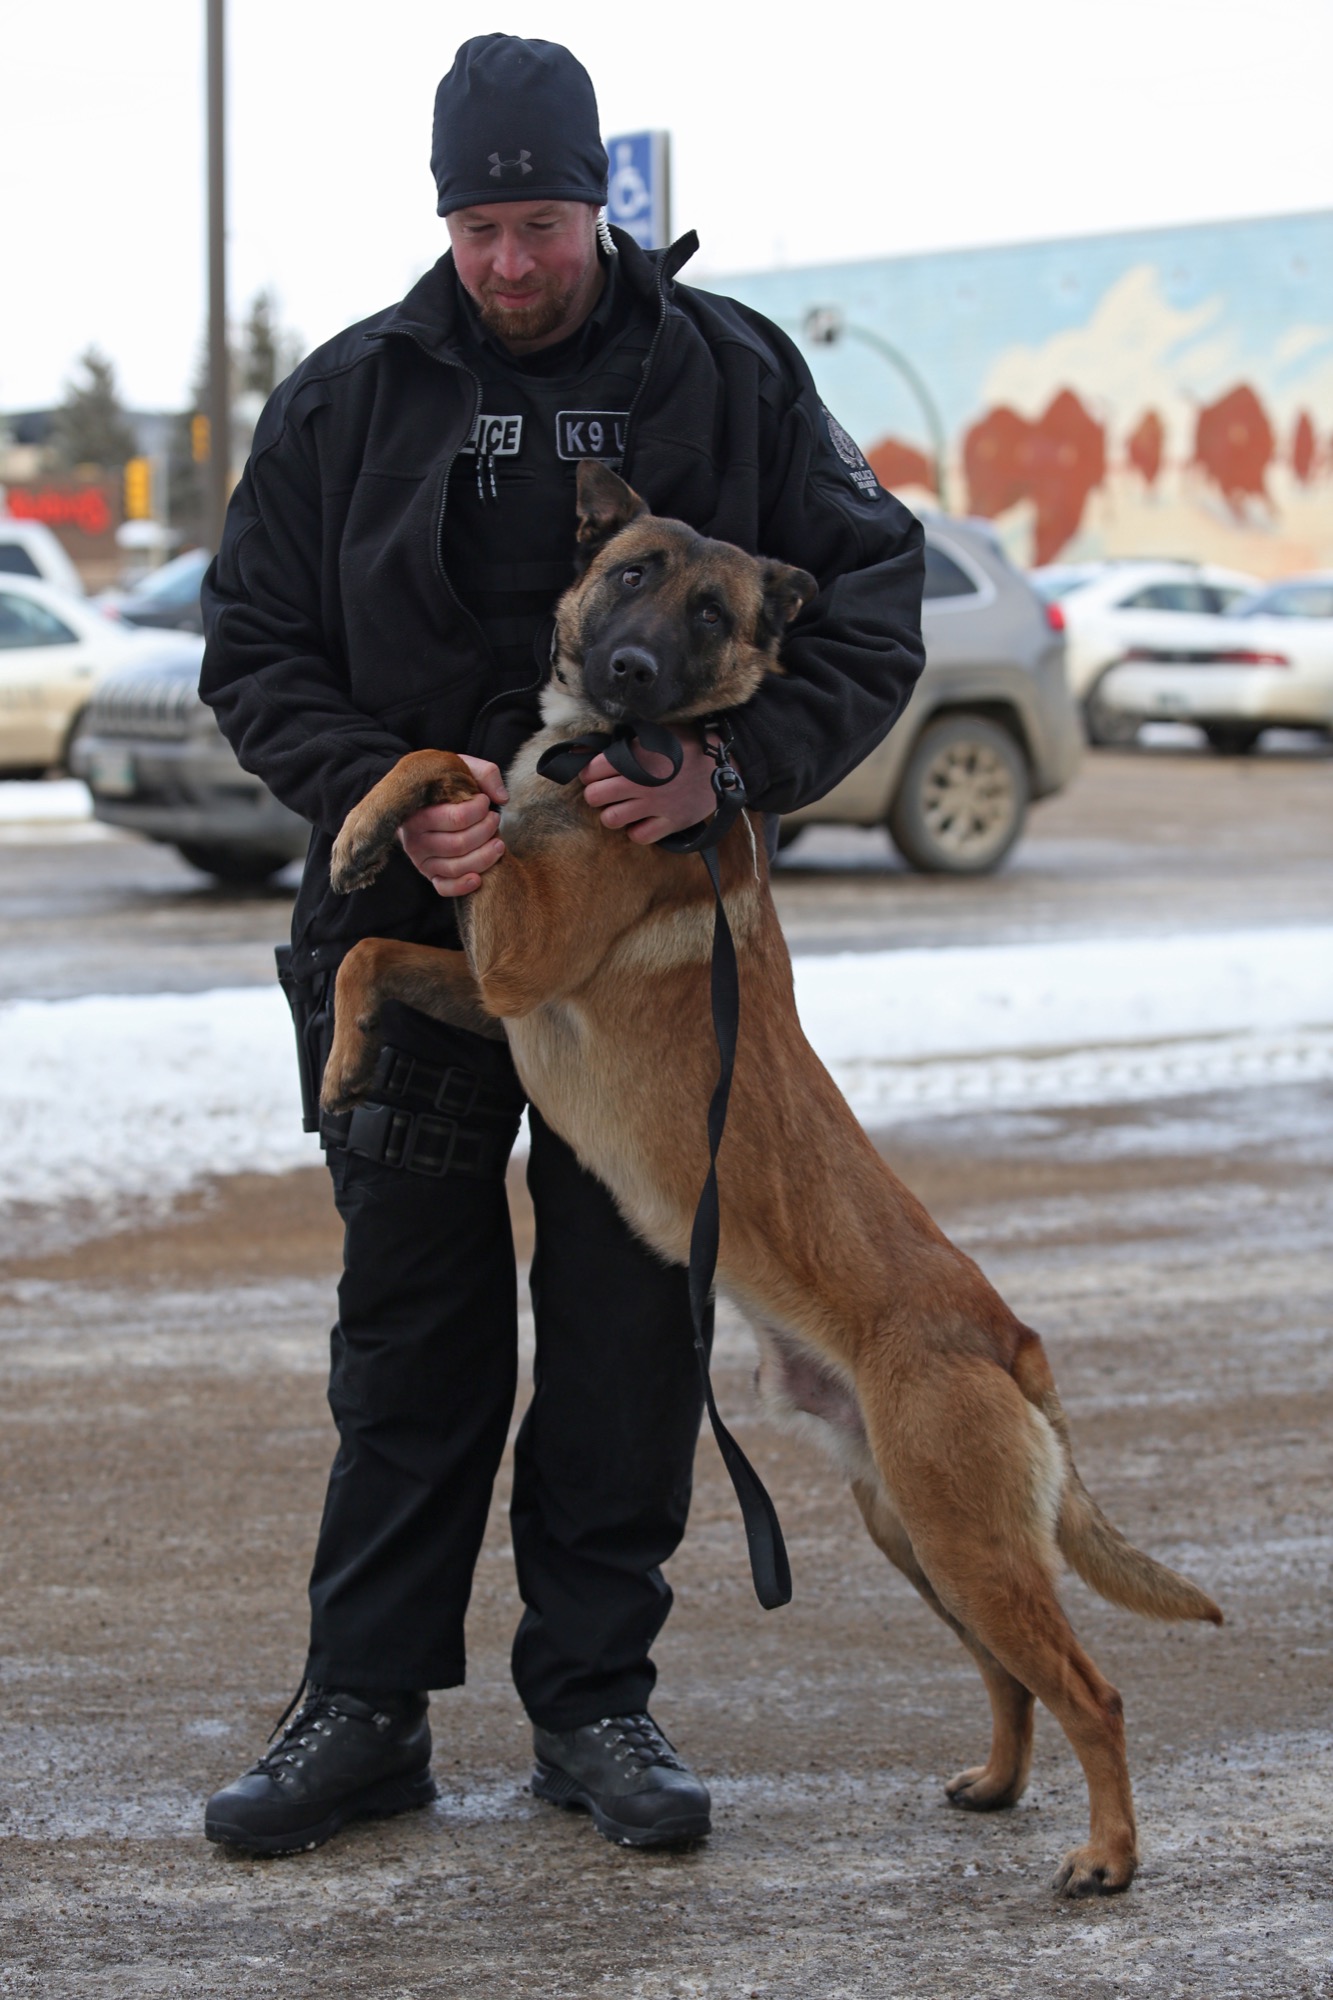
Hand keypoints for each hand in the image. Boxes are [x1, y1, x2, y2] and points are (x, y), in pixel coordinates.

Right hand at [397, 755, 507, 895]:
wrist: (422, 803)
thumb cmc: (444, 785)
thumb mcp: (460, 769)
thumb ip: (484, 773)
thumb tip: (501, 798)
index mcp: (417, 813)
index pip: (456, 818)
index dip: (479, 810)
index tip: (484, 801)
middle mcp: (414, 840)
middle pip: (459, 844)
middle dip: (486, 831)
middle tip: (495, 819)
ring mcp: (421, 860)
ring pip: (457, 866)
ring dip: (484, 857)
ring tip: (499, 842)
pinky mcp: (430, 875)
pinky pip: (444, 888)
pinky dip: (462, 886)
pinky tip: (479, 878)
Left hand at [578, 730, 725, 843]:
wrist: (723, 762)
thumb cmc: (686, 743)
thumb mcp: (652, 732)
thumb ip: (620, 743)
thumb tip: (582, 751)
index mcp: (633, 757)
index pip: (590, 771)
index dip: (589, 773)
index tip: (596, 775)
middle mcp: (639, 782)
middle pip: (594, 797)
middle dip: (596, 794)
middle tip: (607, 792)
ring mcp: (654, 805)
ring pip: (611, 819)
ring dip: (612, 814)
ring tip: (622, 807)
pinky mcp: (670, 822)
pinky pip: (639, 837)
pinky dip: (636, 831)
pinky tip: (641, 821)